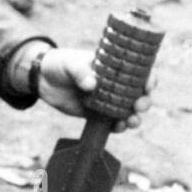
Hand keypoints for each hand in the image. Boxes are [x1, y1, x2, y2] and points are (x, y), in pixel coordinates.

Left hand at [39, 48, 153, 131]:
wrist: (42, 80)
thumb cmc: (60, 64)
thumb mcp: (70, 63)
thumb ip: (80, 72)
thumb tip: (92, 85)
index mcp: (114, 68)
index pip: (139, 72)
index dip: (148, 79)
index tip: (148, 86)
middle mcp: (115, 85)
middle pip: (138, 95)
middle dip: (144, 102)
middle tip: (138, 106)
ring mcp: (107, 100)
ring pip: (128, 111)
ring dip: (134, 118)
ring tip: (131, 121)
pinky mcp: (96, 114)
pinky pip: (112, 123)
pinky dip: (118, 127)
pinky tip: (119, 127)